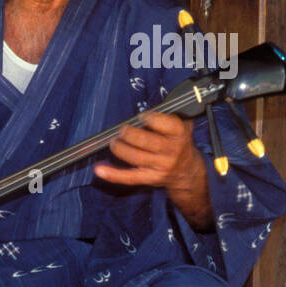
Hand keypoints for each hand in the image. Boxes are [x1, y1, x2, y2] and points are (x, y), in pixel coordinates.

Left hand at [93, 112, 213, 228]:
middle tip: (122, 130)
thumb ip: (169, 114)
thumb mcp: (182, 124)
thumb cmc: (178, 141)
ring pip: (135, 157)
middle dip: (129, 134)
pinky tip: (99, 169)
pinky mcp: (149, 178)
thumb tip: (148, 109)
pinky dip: (112, 174)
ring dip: (120, 148)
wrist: (186, 169)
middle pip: (146, 141)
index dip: (150, 118)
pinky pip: (129, 177)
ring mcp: (160, 166)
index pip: (166, 125)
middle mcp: (171, 151)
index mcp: (179, 134)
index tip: (141, 116)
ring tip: (114, 142)